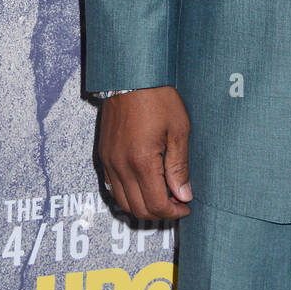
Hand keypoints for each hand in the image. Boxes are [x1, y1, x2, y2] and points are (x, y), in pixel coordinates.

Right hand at [97, 86, 191, 220]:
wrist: (130, 76)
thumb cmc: (158, 98)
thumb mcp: (178, 129)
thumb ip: (179, 166)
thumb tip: (183, 195)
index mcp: (141, 162)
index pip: (156, 204)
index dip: (173, 211)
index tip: (186, 207)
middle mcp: (120, 166)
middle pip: (138, 209)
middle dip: (159, 213)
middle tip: (177, 203)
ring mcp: (109, 162)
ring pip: (122, 202)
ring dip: (142, 207)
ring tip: (162, 197)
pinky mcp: (103, 155)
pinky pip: (112, 187)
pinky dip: (128, 195)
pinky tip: (144, 186)